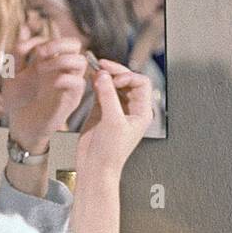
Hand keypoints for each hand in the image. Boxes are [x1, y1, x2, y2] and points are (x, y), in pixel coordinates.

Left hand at [2, 36, 87, 151]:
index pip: (63, 40)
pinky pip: (79, 83)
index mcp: (52, 61)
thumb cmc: (18, 101)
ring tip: (40, 69)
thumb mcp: (12, 72)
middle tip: (40, 53)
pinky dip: (64, 78)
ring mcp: (69, 84)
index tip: (31, 50)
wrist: (20, 126)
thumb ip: (18, 51)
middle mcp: (63, 70)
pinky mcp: (71, 99)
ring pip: (81, 61)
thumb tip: (25, 28)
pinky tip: (49, 83)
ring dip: (60, 60)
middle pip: (77, 45)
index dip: (49, 39)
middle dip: (59, 43)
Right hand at [76, 60, 152, 177]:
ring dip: (105, 76)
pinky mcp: (101, 111)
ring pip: (113, 84)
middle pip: (127, 81)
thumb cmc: (111, 152)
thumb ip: (108, 96)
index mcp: (142, 111)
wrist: (95, 167)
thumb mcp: (112, 122)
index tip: (113, 80)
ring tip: (94, 70)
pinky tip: (90, 79)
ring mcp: (115, 109)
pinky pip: (101, 92)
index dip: (128, 77)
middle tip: (101, 65)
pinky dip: (96, 84)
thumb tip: (103, 76)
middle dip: (115, 72)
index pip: (140, 83)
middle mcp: (130, 108)